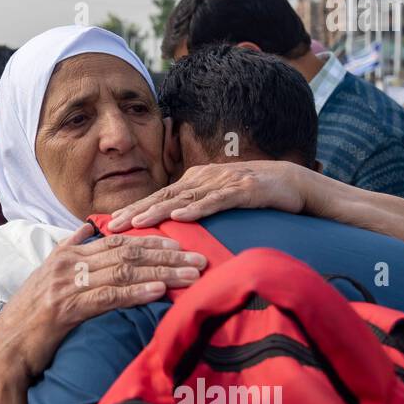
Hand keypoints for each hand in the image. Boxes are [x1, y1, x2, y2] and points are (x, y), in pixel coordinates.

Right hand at [0, 223, 204, 384]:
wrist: (5, 347)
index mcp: (67, 253)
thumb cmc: (30, 317)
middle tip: (199, 261)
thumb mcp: (47, 275)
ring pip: (123, 272)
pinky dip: (135, 292)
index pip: (117, 240)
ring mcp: (67, 284)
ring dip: (161, 273)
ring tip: (190, 276)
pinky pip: (108, 296)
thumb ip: (69, 249)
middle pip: (127, 253)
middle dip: (167, 256)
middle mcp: (69, 263)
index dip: (150, 241)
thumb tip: (87, 228)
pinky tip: (158, 291)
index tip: (180, 244)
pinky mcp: (66, 308)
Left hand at [107, 161, 310, 230]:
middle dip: (136, 210)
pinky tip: (179, 216)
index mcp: (195, 180)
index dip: (135, 208)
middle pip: (164, 196)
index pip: (159, 197)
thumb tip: (170, 224)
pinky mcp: (242, 189)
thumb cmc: (253, 192)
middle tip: (112, 224)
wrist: (292, 181)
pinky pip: (216, 200)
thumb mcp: (218, 199)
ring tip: (137, 222)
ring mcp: (222, 182)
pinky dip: (197, 209)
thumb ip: (196, 206)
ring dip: (159, 210)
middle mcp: (204, 178)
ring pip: (185, 198)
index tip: (111, 222)